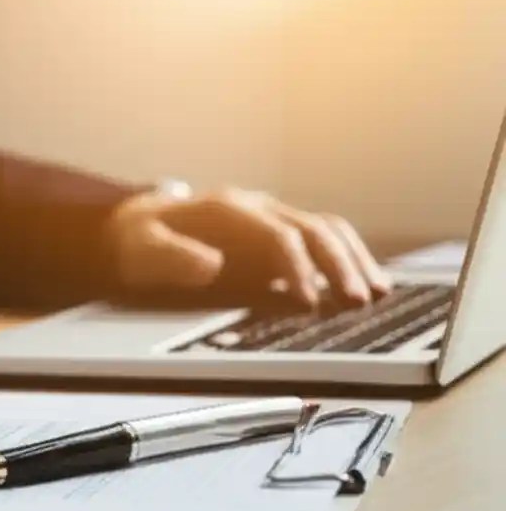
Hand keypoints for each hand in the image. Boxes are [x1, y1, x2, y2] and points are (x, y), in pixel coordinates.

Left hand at [105, 188, 391, 307]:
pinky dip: (346, 260)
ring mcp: (269, 218)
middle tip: (358, 301)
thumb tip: (210, 264)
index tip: (309, 302)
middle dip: (340, 265)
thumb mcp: (143, 250)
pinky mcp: (276, 236)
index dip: (297, 268)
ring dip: (353, 260)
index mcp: (228, 209)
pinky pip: (320, 242)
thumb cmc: (137, 242)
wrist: (133, 230)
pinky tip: (362, 285)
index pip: (277, 235)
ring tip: (377, 293)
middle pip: (312, 229)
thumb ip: (173, 257)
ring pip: (325, 231)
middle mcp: (257, 208)